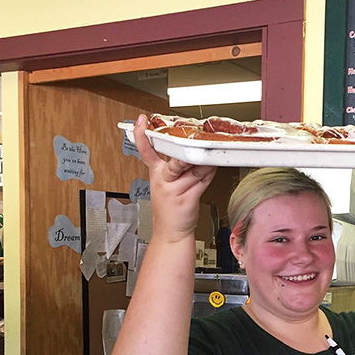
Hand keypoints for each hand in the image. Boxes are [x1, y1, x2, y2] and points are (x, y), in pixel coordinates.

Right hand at [134, 115, 215, 242]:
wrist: (171, 232)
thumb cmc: (170, 209)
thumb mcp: (168, 186)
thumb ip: (180, 169)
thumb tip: (194, 152)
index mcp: (156, 174)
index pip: (146, 152)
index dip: (142, 136)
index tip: (141, 121)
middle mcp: (164, 181)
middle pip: (176, 161)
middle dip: (185, 155)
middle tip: (193, 143)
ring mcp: (175, 190)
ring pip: (194, 169)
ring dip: (205, 163)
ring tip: (210, 159)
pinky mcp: (188, 198)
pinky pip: (202, 180)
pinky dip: (210, 173)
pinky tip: (212, 168)